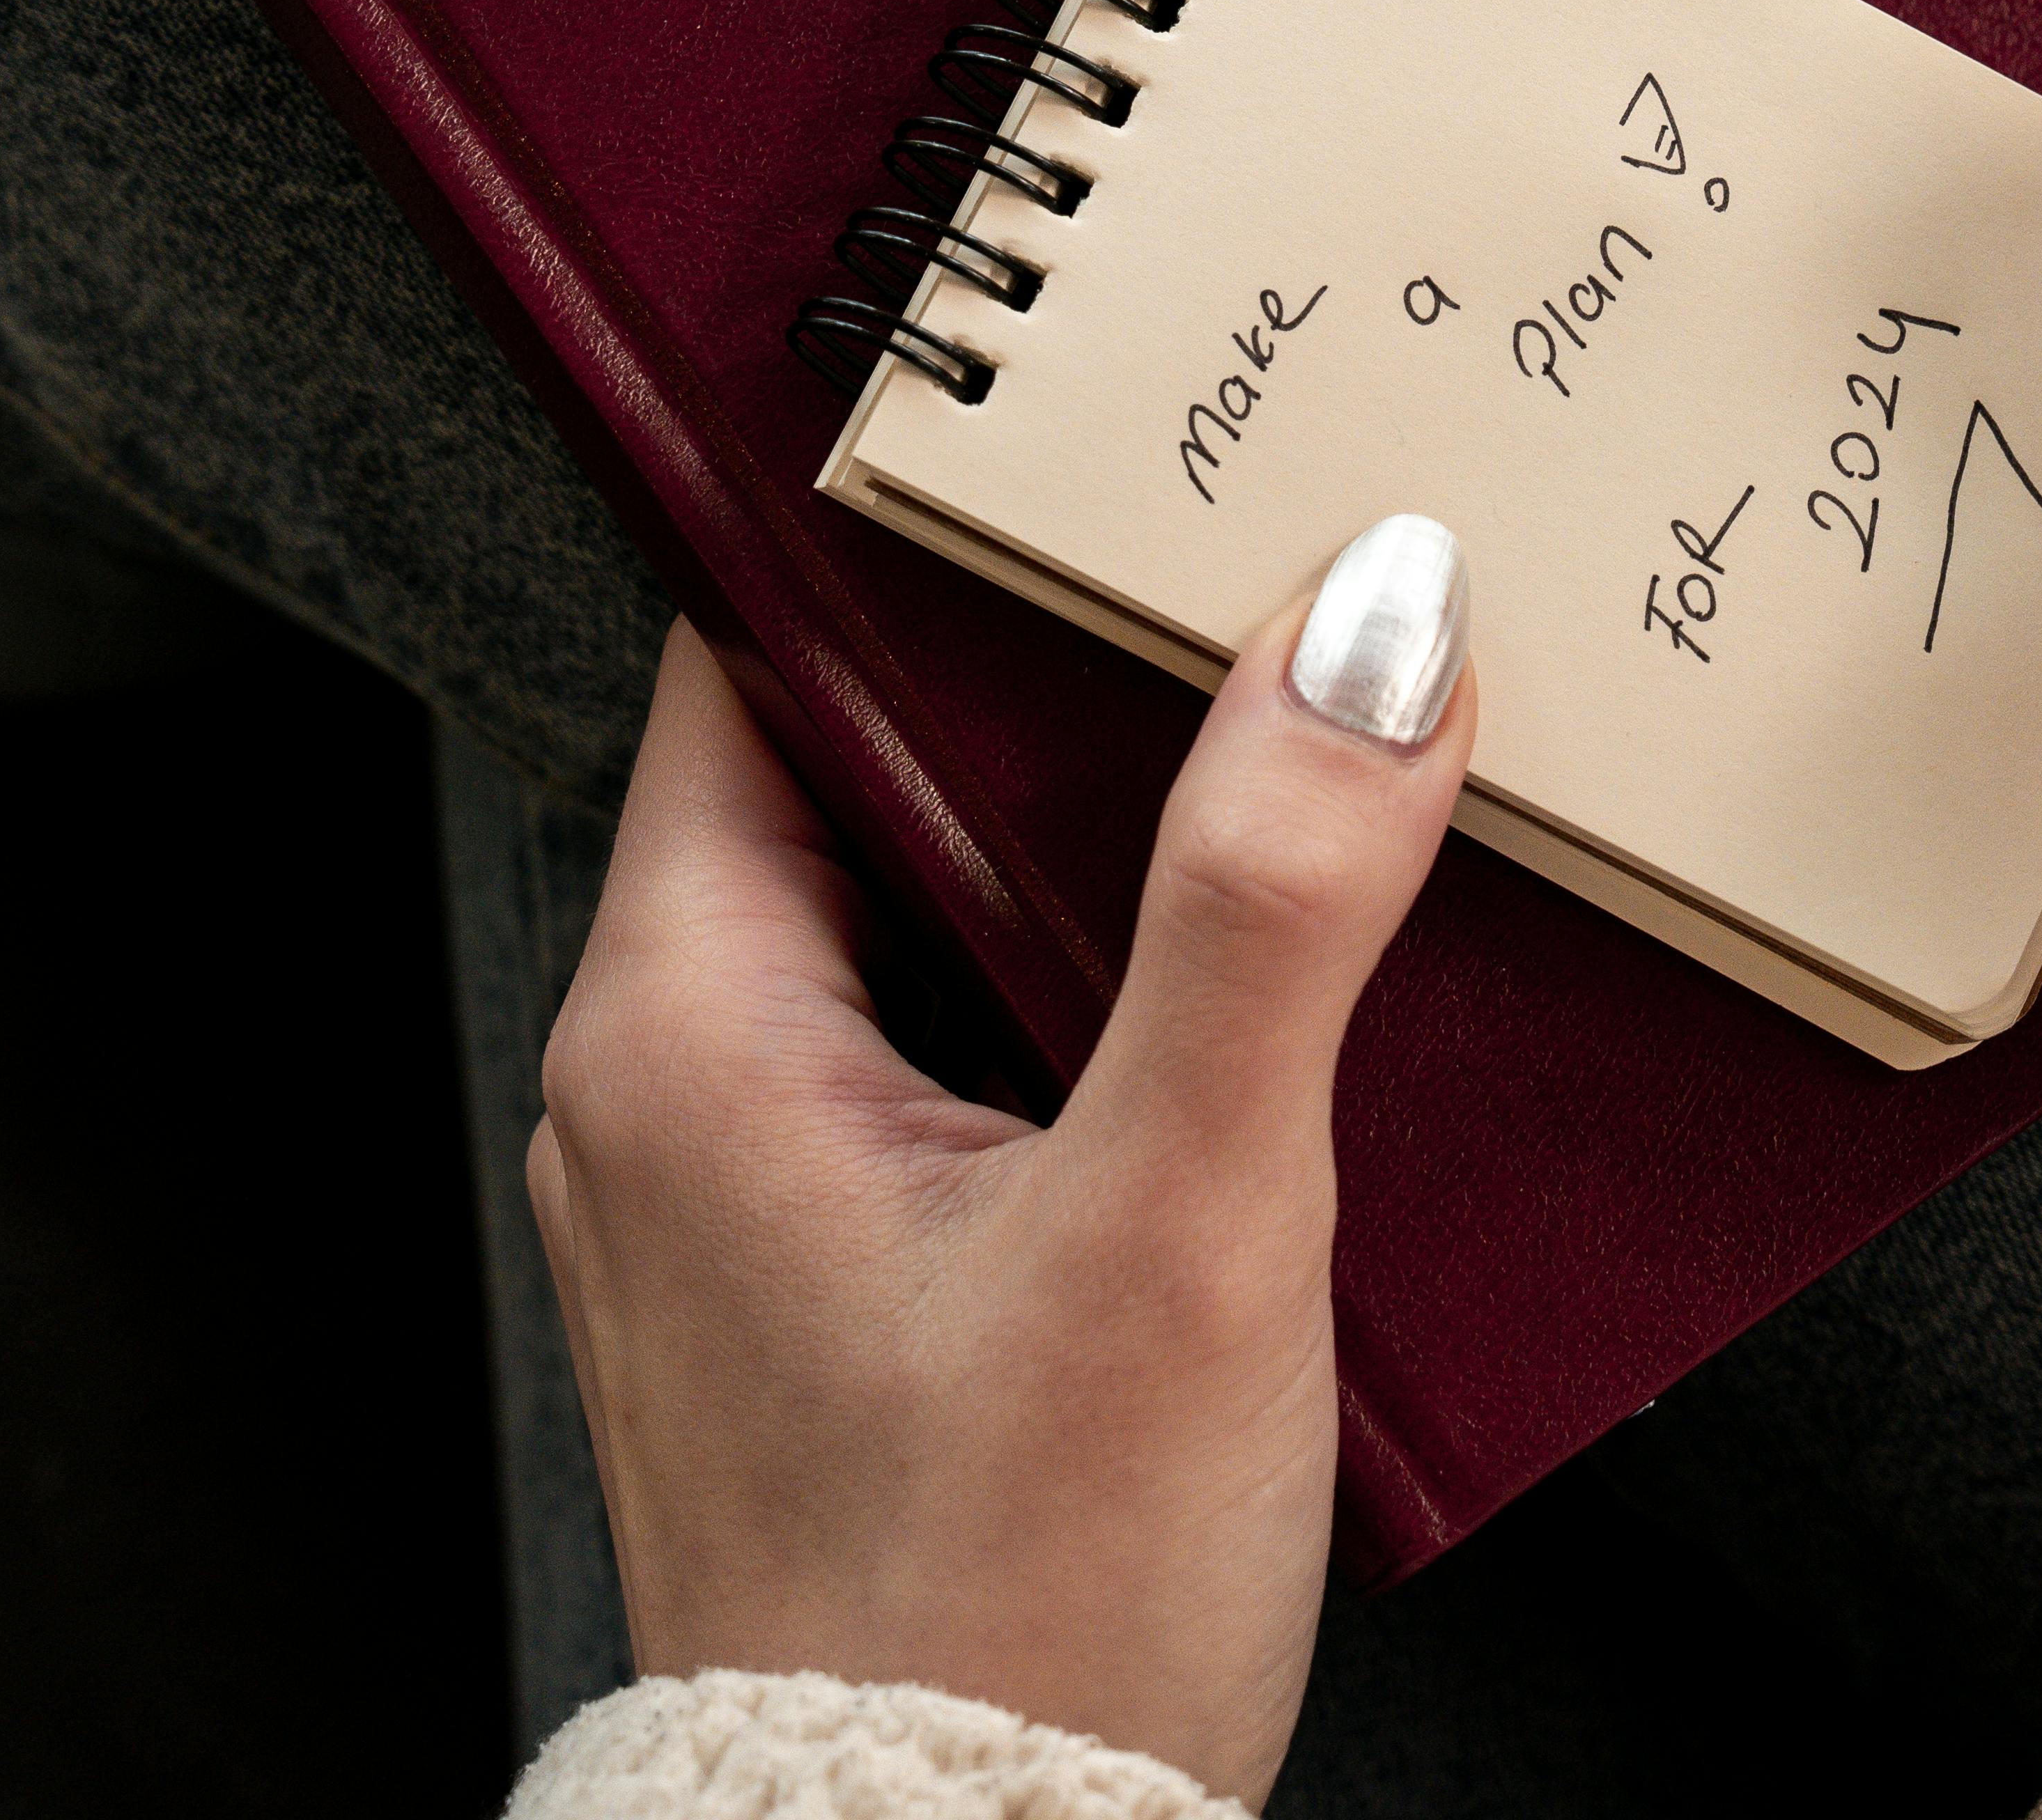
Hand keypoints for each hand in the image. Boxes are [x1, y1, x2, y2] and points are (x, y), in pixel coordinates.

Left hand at [527, 517, 1474, 1804]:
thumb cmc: (1016, 1607)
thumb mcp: (1183, 1221)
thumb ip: (1270, 904)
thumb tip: (1368, 616)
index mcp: (683, 1021)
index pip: (763, 647)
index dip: (923, 525)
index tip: (1085, 433)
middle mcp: (674, 1088)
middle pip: (864, 774)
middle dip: (1059, 688)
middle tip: (1249, 582)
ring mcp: (748, 1200)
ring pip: (924, 919)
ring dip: (1093, 853)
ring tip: (1280, 766)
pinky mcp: (840, 1289)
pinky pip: (957, 1053)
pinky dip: (1091, 997)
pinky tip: (1248, 1003)